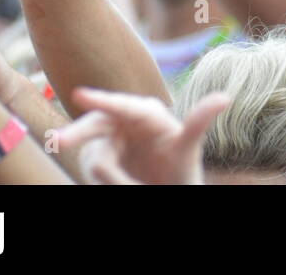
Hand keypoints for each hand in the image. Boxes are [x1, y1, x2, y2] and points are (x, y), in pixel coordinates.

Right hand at [55, 87, 228, 184]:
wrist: (166, 190)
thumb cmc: (181, 171)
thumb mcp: (188, 150)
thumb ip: (199, 123)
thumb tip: (226, 97)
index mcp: (146, 113)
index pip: (123, 106)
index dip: (103, 99)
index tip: (81, 95)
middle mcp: (123, 122)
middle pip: (95, 124)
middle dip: (77, 132)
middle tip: (59, 141)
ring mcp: (108, 141)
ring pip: (95, 157)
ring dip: (113, 179)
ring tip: (137, 186)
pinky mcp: (98, 158)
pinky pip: (92, 171)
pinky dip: (109, 183)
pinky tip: (125, 184)